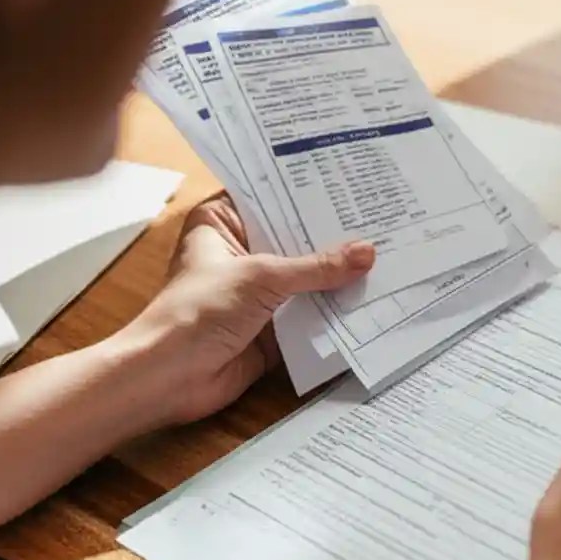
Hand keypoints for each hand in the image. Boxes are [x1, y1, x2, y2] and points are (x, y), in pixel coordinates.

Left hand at [112, 195, 373, 424]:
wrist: (169, 377)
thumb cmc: (200, 311)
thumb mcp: (262, 277)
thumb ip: (317, 267)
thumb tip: (368, 253)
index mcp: (222, 223)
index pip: (271, 197)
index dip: (308, 192)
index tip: (352, 181)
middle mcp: (240, 252)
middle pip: (294, 239)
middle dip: (334, 238)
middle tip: (384, 219)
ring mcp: (256, 293)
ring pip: (305, 280)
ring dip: (338, 277)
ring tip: (391, 256)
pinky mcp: (270, 328)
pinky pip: (309, 316)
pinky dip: (335, 313)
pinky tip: (374, 300)